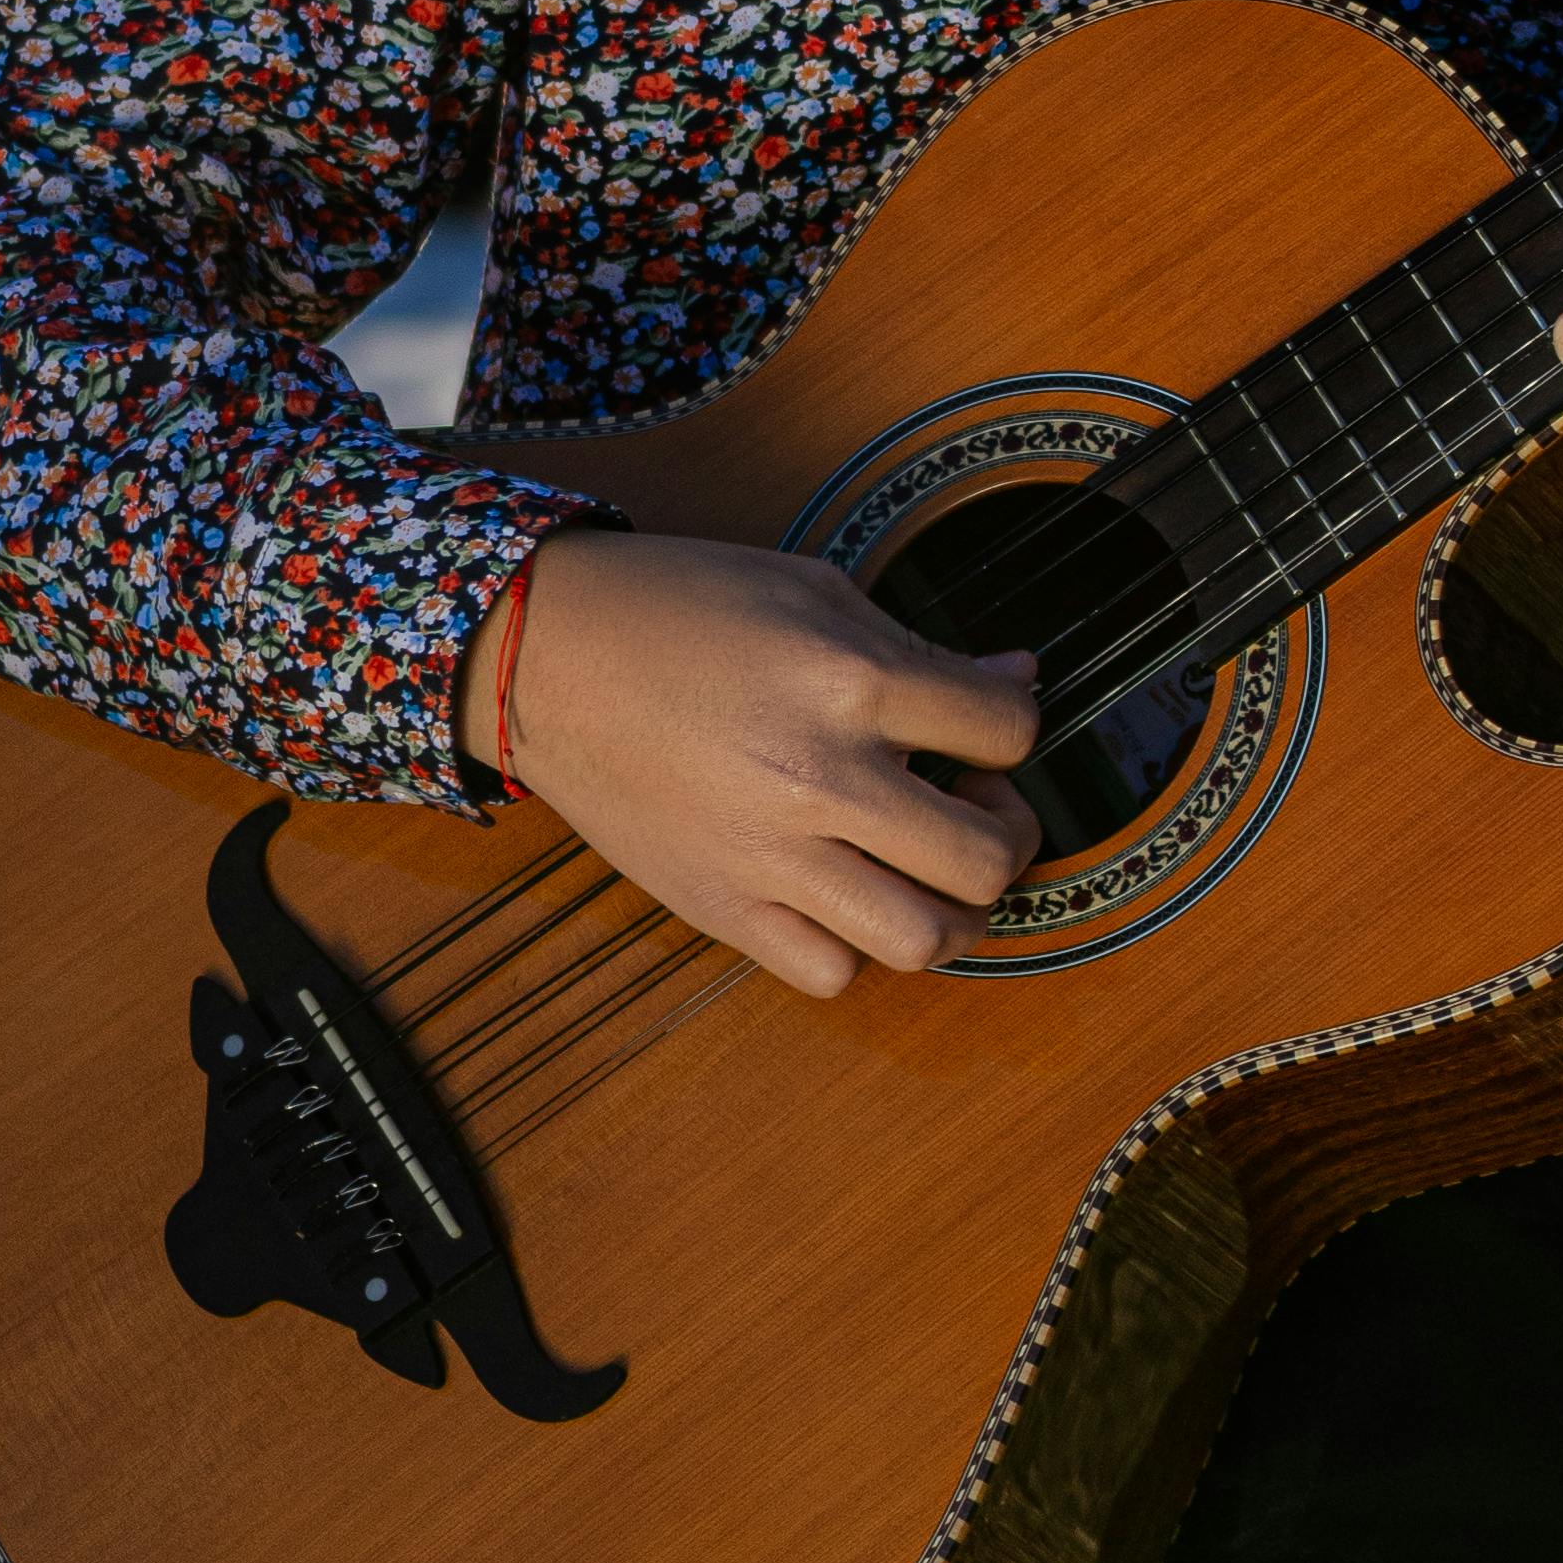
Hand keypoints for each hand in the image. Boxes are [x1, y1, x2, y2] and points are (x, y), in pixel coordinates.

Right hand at [463, 529, 1040, 997]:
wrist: (546, 655)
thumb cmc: (679, 608)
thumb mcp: (812, 590)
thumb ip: (921, 648)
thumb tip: (1016, 683)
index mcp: (851, 680)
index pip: (1006, 731)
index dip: (1014, 725)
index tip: (986, 724)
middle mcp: (819, 778)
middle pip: (985, 858)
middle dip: (1010, 831)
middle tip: (978, 803)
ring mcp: (769, 855)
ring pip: (923, 939)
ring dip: (955, 912)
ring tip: (933, 869)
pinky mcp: (721, 906)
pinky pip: (829, 972)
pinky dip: (857, 945)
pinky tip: (849, 894)